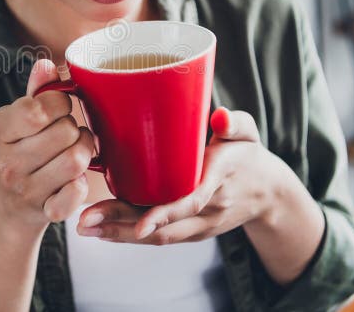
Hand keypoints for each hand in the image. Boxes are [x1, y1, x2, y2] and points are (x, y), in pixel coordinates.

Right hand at [0, 59, 95, 232]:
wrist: (5, 209)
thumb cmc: (18, 152)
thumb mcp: (17, 120)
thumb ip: (35, 91)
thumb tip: (47, 64)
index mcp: (0, 129)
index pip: (39, 108)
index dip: (60, 103)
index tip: (58, 109)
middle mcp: (8, 161)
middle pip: (65, 132)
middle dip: (74, 128)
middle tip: (68, 133)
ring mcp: (25, 189)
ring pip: (76, 160)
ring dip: (85, 151)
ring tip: (76, 150)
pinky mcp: (45, 212)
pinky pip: (76, 194)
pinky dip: (81, 185)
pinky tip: (74, 179)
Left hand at [76, 107, 278, 244]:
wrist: (269, 193)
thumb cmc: (248, 155)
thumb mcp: (247, 133)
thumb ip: (234, 123)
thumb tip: (219, 116)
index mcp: (220, 180)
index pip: (192, 202)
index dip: (165, 214)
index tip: (140, 223)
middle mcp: (208, 210)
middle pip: (164, 227)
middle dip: (122, 226)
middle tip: (86, 220)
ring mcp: (199, 226)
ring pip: (158, 237)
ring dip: (118, 234)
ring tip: (84, 227)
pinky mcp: (190, 231)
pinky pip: (159, 238)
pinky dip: (128, 235)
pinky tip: (101, 230)